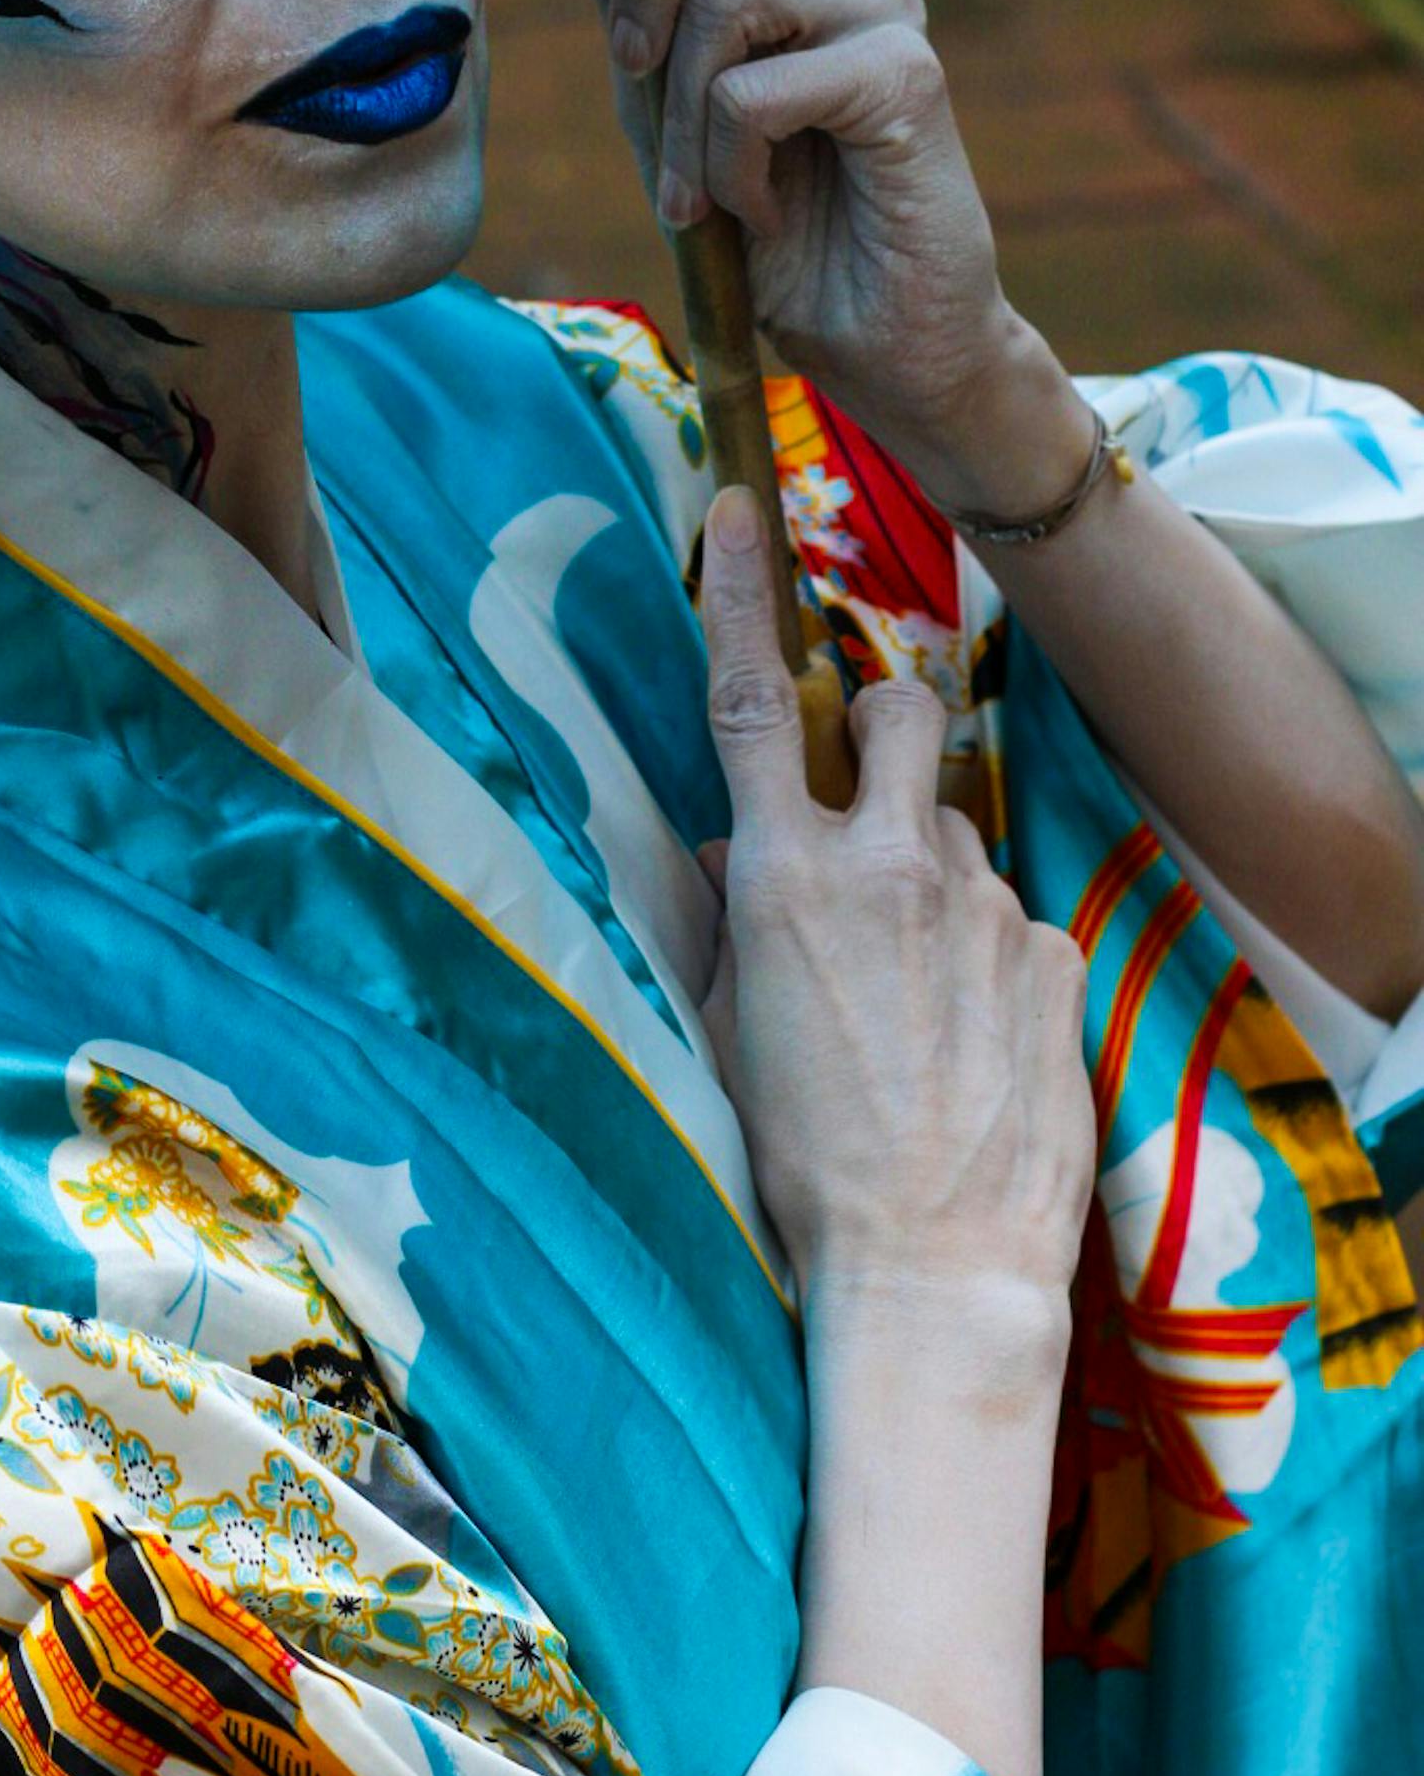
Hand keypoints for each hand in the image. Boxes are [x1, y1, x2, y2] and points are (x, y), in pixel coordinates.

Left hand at [578, 0, 1062, 487]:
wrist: (864, 335)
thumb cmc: (760, 213)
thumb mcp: (657, 92)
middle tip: (638, 79)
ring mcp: (891, 2)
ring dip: (680, 116)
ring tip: (712, 185)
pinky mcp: (910, 73)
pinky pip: (757, 85)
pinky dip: (729, 164)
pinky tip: (765, 208)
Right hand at [699, 487, 1093, 1324]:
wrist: (929, 1263)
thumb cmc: (801, 1159)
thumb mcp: (723, 1028)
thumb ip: (727, 918)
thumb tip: (734, 858)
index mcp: (785, 878)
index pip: (751, 698)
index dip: (734, 592)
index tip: (731, 512)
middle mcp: (890, 867)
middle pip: (904, 715)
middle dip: (891, 721)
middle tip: (877, 787)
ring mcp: (983, 907)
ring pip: (959, 831)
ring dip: (933, 873)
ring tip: (913, 993)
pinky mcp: (1051, 955)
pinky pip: (1010, 918)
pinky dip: (986, 955)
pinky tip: (967, 1042)